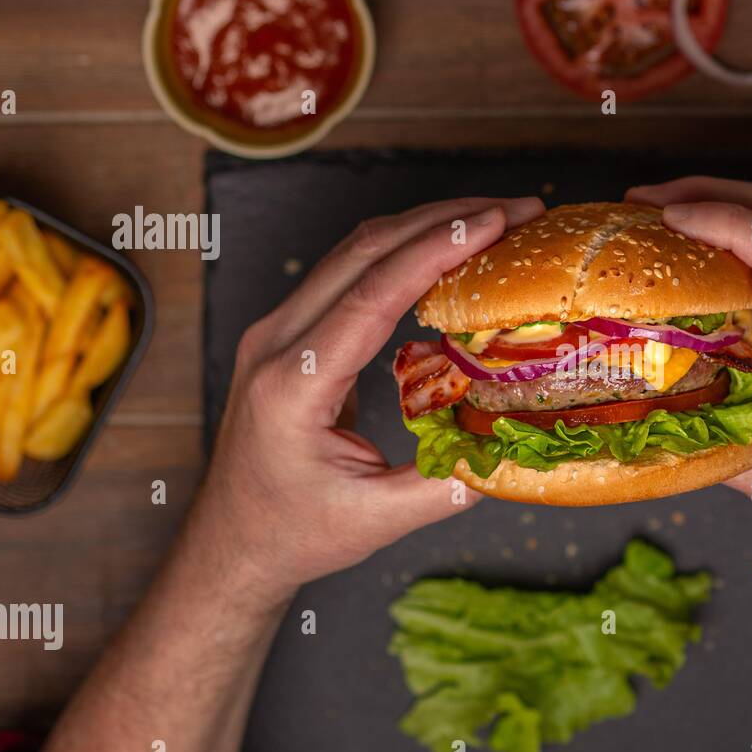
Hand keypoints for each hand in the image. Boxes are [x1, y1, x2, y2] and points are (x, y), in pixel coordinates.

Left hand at [187, 196, 545, 605]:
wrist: (233, 540)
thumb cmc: (293, 532)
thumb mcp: (375, 519)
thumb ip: (446, 486)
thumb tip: (517, 455)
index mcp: (291, 384)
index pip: (370, 295)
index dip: (434, 251)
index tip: (491, 222)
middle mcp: (275, 343)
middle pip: (363, 251)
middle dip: (442, 219)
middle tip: (513, 210)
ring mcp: (277, 332)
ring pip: (354, 252)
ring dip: (423, 227)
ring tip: (493, 221)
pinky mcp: (290, 334)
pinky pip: (349, 273)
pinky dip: (402, 252)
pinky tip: (447, 252)